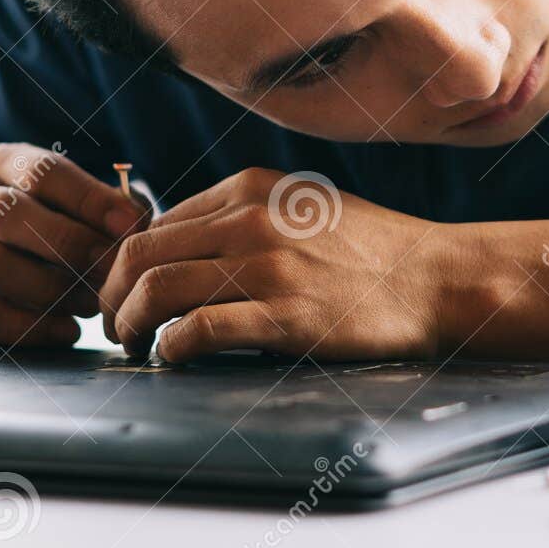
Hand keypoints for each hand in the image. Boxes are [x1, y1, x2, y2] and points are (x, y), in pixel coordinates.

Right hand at [0, 143, 150, 346]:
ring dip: (51, 287)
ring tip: (92, 302)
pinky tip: (70, 331)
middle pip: (7, 213)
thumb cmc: (59, 224)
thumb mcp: (83, 203)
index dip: (89, 198)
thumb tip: (137, 224)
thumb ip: (116, 208)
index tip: (130, 226)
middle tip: (110, 266)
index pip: (42, 171)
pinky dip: (35, 327)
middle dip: (68, 242)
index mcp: (4, 165)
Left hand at [99, 167, 548, 365]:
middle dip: (111, 295)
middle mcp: (250, 220)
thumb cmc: (374, 250)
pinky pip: (196, 331)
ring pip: (156, 291)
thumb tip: (180, 247)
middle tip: (114, 326)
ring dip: (130, 326)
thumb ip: (244, 217)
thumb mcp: (303, 206)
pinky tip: (174, 358)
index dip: (123, 264)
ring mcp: (267, 267)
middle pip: (138, 254)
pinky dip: (170, 348)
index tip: (123, 293)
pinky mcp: (284, 315)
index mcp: (250, 189)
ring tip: (135, 347)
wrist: (437, 278)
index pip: (154, 223)